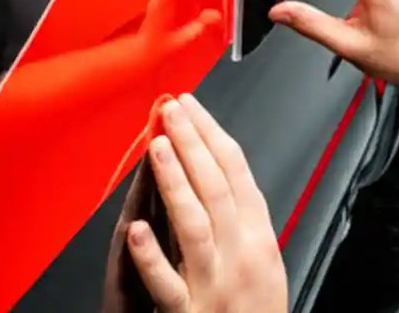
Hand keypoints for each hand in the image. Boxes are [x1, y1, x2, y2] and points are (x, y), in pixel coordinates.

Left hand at [127, 95, 286, 312]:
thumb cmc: (255, 312)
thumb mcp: (262, 260)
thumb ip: (242, 220)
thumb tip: (215, 169)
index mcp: (259, 239)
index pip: (237, 173)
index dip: (212, 134)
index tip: (191, 106)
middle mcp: (241, 257)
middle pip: (217, 189)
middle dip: (192, 144)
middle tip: (170, 110)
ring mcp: (215, 286)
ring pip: (195, 227)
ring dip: (175, 184)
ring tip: (157, 147)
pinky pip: (169, 285)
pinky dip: (152, 257)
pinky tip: (136, 231)